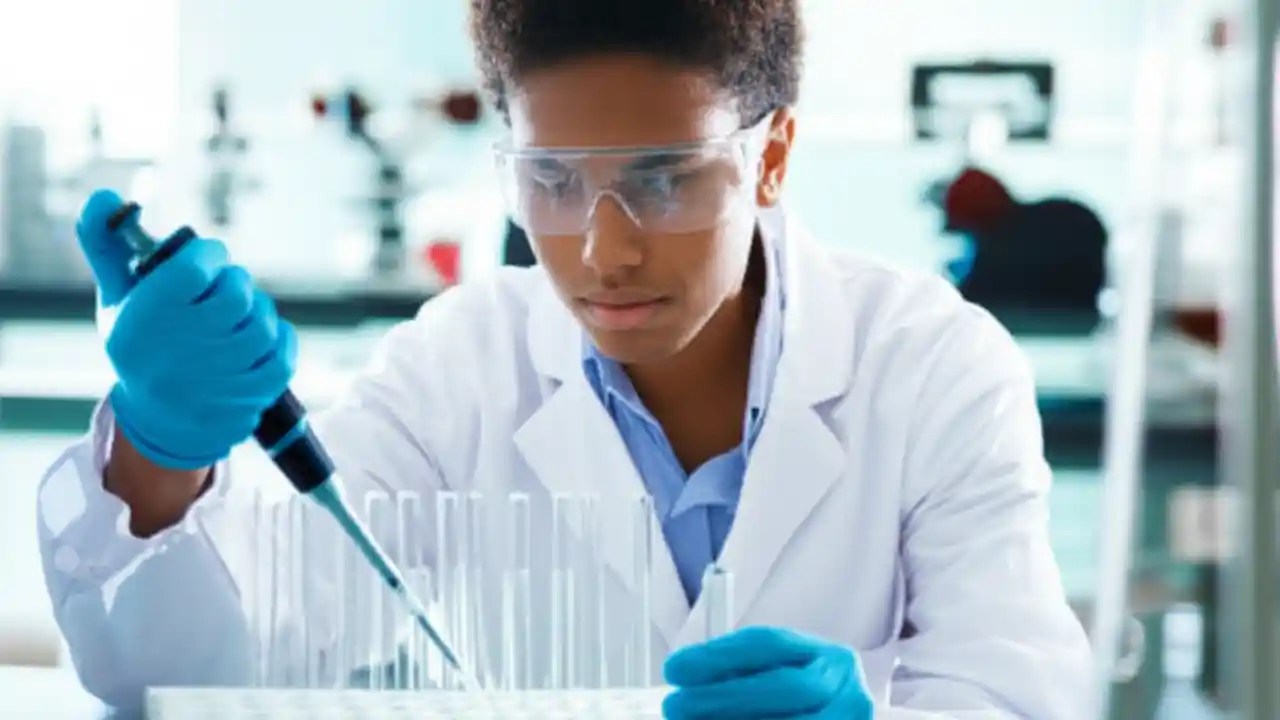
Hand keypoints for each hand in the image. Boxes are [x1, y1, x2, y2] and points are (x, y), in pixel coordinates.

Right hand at [78, 189, 296, 469]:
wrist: (161, 421)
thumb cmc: (141, 346)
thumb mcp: (117, 298)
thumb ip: (108, 245)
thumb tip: (103, 197)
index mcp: (147, 319)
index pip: (196, 266)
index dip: (209, 254)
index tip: (205, 259)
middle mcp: (184, 348)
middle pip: (237, 291)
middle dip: (233, 282)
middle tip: (220, 290)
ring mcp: (223, 375)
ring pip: (263, 319)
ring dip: (256, 310)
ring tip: (235, 318)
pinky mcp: (253, 393)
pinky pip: (284, 347)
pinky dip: (277, 337)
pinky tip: (257, 339)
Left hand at [662, 626, 872, 718]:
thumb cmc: (789, 709)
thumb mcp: (771, 681)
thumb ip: (735, 674)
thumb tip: (682, 672)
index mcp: (832, 659)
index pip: (773, 645)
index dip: (719, 655)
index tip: (674, 668)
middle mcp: (852, 693)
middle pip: (788, 687)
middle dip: (725, 696)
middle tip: (674, 704)